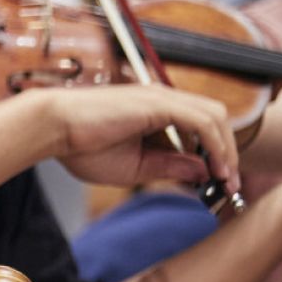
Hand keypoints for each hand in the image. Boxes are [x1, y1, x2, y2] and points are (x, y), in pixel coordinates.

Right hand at [36, 86, 238, 193]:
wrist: (53, 128)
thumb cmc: (81, 147)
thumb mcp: (135, 168)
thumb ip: (170, 167)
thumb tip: (204, 172)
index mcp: (155, 112)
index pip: (201, 126)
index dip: (216, 152)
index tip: (220, 181)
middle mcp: (162, 100)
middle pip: (215, 118)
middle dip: (228, 151)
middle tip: (229, 182)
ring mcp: (161, 98)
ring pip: (214, 116)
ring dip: (225, 149)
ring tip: (224, 177)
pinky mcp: (158, 102)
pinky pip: (201, 120)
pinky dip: (214, 144)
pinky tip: (215, 167)